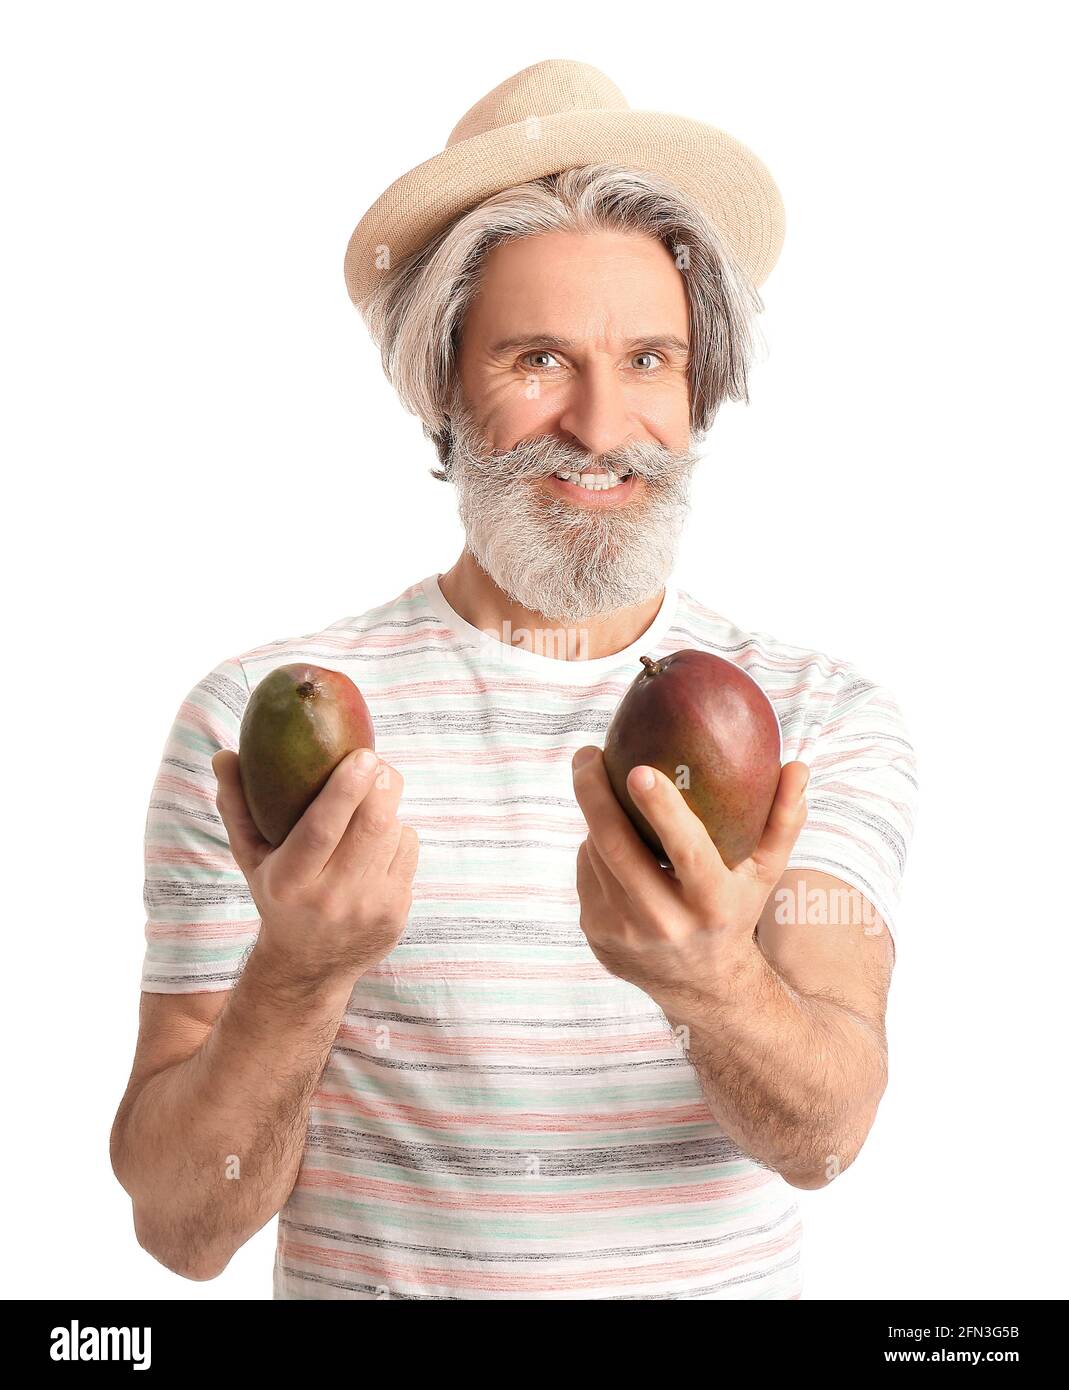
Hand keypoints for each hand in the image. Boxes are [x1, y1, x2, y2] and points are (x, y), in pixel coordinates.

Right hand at [211, 747, 419, 989]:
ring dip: (386, 807)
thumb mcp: (250, 858)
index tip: (363, 755)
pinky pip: (409, 850)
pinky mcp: (396, 913)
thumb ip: (236, 806)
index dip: (345, 789)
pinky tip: (376, 842)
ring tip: (368, 803)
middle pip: (371, 825)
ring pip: (394, 833)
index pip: (321, 829)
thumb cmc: (278, 894)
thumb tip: (223, 755)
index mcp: (288, 881)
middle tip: (373, 762)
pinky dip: (397, 833)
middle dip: (381, 783)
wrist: (308, 967)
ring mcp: (368, 908)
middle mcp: (330, 899)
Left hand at [570, 746, 808, 1000]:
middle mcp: (665, 923)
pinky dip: (595, 848)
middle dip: (594, 794)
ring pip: (597, 855)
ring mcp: (624, 933)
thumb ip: (784, 819)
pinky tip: (609, 839)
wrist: (702, 986)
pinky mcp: (597, 934)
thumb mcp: (767, 872)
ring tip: (602, 787)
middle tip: (587, 753)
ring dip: (597, 817)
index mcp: (713, 904)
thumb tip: (797, 766)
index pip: (687, 851)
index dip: (662, 810)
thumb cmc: (736, 908)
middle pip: (617, 848)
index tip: (640, 769)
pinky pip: (587, 872)